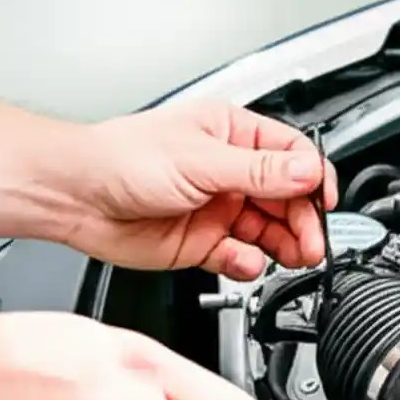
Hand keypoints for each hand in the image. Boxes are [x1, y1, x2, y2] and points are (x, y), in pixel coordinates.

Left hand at [61, 100, 338, 278]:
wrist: (76, 196)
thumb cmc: (122, 158)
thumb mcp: (202, 160)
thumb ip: (260, 172)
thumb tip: (307, 171)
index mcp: (232, 135)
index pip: (292, 155)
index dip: (313, 179)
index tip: (323, 202)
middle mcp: (229, 171)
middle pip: (287, 198)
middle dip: (304, 221)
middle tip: (312, 241)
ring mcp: (218, 208)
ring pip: (269, 231)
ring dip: (285, 245)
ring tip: (293, 257)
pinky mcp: (203, 243)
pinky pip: (240, 257)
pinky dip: (248, 263)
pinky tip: (245, 261)